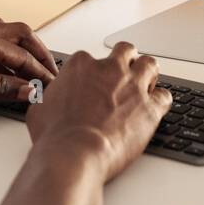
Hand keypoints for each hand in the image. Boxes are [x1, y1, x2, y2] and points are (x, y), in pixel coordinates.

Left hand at [0, 17, 58, 112]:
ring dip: (18, 54)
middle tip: (47, 72)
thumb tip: (24, 88)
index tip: (50, 85)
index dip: (39, 71)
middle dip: (36, 52)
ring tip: (27, 75)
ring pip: (1, 38)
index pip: (22, 52)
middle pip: (18, 34)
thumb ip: (0, 86)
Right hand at [25, 42, 171, 181]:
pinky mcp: (150, 107)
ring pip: (149, 65)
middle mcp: (109, 69)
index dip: (92, 72)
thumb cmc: (55, 135)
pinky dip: (161, 101)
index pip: (90, 58)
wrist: (75, 153)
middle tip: (123, 74)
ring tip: (145, 84)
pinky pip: (164, 96)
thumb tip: (47, 100)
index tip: (92, 83)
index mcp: (81, 65)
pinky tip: (156, 107)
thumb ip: (49, 97)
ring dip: (148, 73)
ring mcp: (132, 86)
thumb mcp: (39, 109)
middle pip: (125, 51)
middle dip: (125, 60)